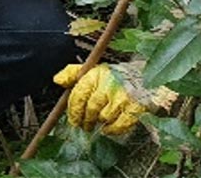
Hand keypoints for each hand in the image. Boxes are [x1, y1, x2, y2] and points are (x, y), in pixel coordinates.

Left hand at [53, 63, 176, 135]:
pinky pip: (119, 125)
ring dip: (98, 123)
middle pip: (91, 108)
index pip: (79, 94)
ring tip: (98, 121)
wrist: (143, 78)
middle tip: (84, 126)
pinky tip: (108, 128)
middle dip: (85, 120)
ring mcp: (123, 96)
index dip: (73, 110)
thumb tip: (57, 80)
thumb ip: (74, 73)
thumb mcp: (93, 70)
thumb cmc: (114, 76)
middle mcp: (110, 84)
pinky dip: (111, 130)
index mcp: (97, 74)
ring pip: (103, 117)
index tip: (73, 119)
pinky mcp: (134, 108)